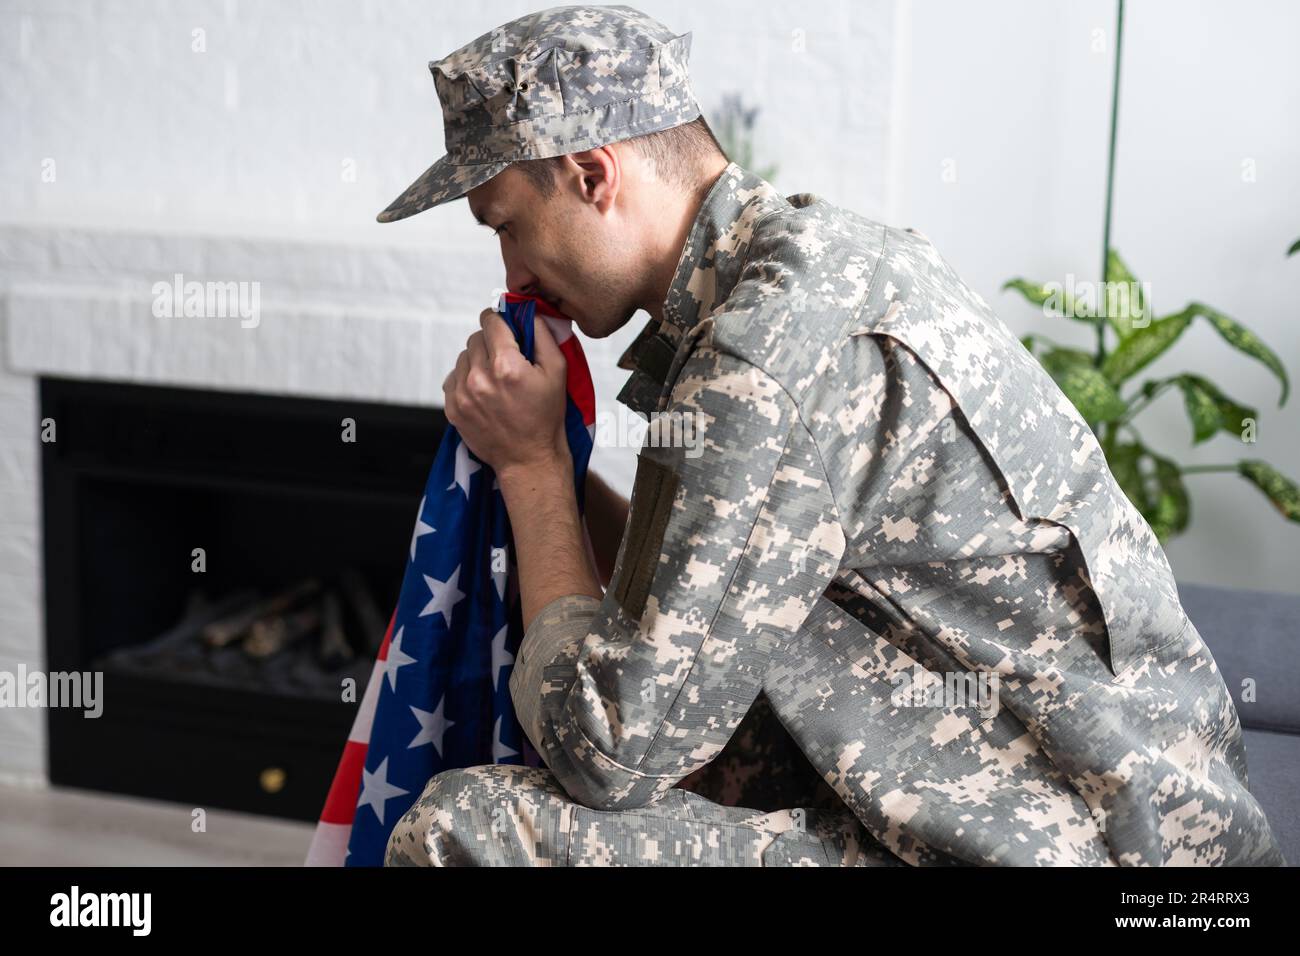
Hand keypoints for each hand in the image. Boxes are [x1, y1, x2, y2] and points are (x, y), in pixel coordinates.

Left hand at [442, 308, 568, 474]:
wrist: (528, 459)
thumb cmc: (547, 417)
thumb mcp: (558, 371)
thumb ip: (543, 334)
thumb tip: (527, 310)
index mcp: (506, 366)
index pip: (490, 321)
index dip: (499, 319)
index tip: (504, 326)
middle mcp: (480, 378)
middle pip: (476, 337)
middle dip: (491, 342)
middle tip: (506, 359)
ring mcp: (462, 394)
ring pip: (464, 356)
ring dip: (477, 361)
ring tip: (496, 379)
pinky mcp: (452, 408)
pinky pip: (453, 377)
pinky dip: (467, 379)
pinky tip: (484, 392)